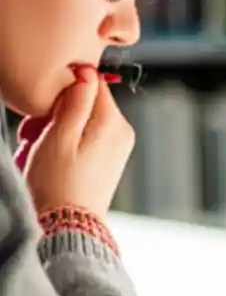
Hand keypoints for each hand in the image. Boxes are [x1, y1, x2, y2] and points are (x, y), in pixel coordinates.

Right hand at [23, 66, 134, 218]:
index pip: (91, 82)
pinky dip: (62, 144)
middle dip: (55, 113)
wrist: (68, 224)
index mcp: (114, 123)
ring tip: (39, 150)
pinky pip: (81, 138)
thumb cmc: (58, 182)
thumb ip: (75, 101)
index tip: (44, 111)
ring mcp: (117, 147)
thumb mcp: (60, 135)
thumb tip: (86, 72)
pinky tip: (49, 160)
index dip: (62, 90)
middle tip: (34, 134)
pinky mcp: (108, 159)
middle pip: (84, 102)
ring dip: (54, 130)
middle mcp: (121, 132)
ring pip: (79, 120)